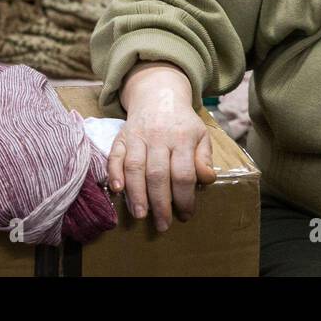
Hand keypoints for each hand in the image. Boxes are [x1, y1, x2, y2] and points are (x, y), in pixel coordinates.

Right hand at [109, 62, 215, 231]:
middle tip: (162, 225)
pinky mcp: (122, 137)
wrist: (158, 95)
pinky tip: (117, 190)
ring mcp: (138, 136)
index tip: (185, 215)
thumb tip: (206, 178)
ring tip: (140, 215)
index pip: (183, 173)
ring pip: (135, 167)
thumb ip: (204, 158)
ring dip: (136, 194)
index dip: (184, 197)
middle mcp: (159, 137)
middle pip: (158, 174)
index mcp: (182, 138)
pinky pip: (115, 156)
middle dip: (160, 203)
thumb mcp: (201, 135)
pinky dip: (114, 173)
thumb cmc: (182, 123)